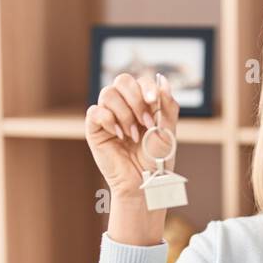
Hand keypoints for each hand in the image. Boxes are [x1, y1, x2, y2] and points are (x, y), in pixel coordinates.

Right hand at [85, 72, 179, 244]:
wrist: (144, 183)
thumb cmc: (156, 160)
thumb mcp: (168, 131)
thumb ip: (168, 105)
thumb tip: (163, 79)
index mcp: (142, 104)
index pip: (140, 80)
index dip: (147, 87)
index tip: (154, 102)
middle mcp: (124, 106)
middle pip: (122, 80)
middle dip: (136, 98)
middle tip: (145, 122)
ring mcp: (108, 116)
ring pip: (108, 94)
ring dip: (125, 114)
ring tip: (133, 135)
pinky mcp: (95, 129)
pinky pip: (95, 111)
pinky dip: (109, 120)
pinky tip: (119, 136)